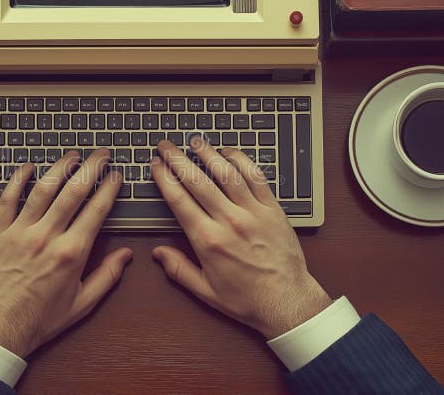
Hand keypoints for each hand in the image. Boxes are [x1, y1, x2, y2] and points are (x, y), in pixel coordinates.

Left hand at [0, 149, 132, 357]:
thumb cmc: (37, 320)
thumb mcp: (82, 304)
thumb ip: (107, 277)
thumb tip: (126, 256)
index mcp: (71, 253)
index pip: (96, 209)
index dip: (110, 188)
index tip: (116, 176)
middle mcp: (47, 237)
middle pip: (73, 191)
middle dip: (92, 167)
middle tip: (101, 154)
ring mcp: (20, 232)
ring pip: (43, 189)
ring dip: (60, 167)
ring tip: (72, 155)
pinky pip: (8, 198)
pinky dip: (18, 179)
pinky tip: (28, 166)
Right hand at [150, 138, 331, 338]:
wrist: (287, 302)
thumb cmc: (248, 300)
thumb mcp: (205, 291)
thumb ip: (178, 269)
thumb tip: (158, 253)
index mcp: (208, 240)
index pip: (179, 200)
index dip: (164, 178)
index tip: (156, 165)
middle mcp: (229, 221)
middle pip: (198, 181)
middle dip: (178, 159)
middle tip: (166, 145)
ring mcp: (253, 213)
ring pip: (226, 173)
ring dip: (208, 154)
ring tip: (195, 141)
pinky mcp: (273, 210)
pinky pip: (256, 178)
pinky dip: (241, 161)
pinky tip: (230, 153)